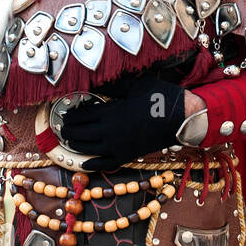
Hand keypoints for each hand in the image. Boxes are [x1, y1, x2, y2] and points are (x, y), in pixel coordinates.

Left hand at [59, 77, 189, 170]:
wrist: (182, 119)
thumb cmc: (161, 98)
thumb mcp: (137, 85)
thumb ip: (115, 85)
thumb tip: (99, 81)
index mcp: (110, 112)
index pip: (82, 115)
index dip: (71, 115)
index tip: (65, 114)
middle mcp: (109, 131)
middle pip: (81, 133)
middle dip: (69, 131)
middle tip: (63, 128)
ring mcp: (118, 146)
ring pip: (88, 148)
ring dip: (75, 145)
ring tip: (68, 141)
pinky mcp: (127, 156)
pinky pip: (105, 163)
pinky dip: (93, 164)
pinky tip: (84, 163)